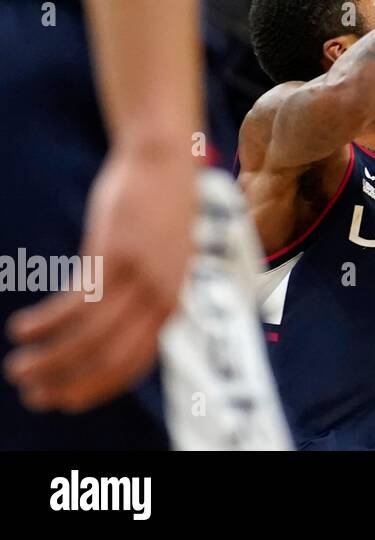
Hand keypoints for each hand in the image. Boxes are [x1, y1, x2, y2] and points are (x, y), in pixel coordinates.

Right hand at [4, 143, 195, 411]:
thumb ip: (138, 294)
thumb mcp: (156, 259)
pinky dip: (45, 324)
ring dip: (48, 359)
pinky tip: (21, 328)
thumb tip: (107, 325)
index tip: (64, 400)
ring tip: (17, 366)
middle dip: (67, 383)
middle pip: (110, 359)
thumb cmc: (155, 208)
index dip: (96, 387)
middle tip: (31, 392)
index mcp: (173, 300)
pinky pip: (76, 304)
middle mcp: (163, 294)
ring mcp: (141, 274)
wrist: (163, 158)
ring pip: (89, 338)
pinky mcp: (116, 253)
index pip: (136, 363)